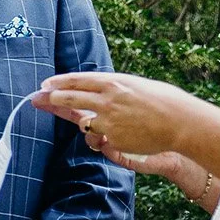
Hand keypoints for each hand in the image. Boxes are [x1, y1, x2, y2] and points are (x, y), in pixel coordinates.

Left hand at [34, 72, 219, 160]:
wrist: (181, 122)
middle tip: (38, 99)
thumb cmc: (163, 101)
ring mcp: (109, 121)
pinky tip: (120, 134)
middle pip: (70, 98)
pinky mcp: (113, 139)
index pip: (77, 80)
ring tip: (93, 120)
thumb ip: (114, 87)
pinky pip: (101, 138)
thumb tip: (95, 87)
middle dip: (52, 99)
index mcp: (113, 82)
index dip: (59, 83)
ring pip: (83, 123)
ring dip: (83, 122)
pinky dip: (104, 137)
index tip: (45, 85)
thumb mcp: (136, 85)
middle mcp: (107, 100)